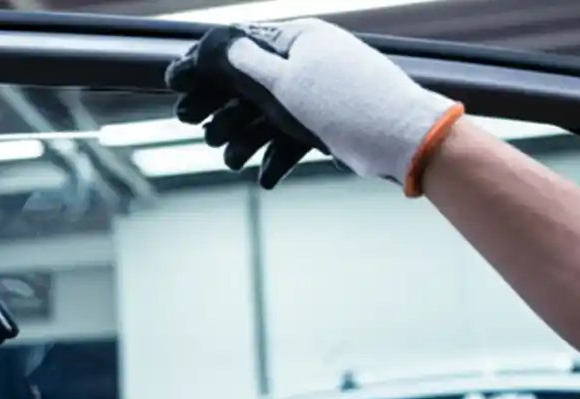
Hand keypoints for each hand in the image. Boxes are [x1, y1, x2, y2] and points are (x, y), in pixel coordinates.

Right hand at [166, 19, 463, 192]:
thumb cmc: (347, 103)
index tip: (174, 82)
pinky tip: (264, 177)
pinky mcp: (330, 125)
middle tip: (188, 122)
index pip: (241, 46)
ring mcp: (319, 95)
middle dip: (219, 107)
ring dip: (245, 137)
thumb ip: (247, 64)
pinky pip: (293, 138)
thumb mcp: (288, 81)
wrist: (405, 139)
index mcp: (298, 40)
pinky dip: (277, 157)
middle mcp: (308, 63)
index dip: (204, 66)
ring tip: (228, 158)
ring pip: (268, 115)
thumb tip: (215, 44)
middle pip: (250, 84)